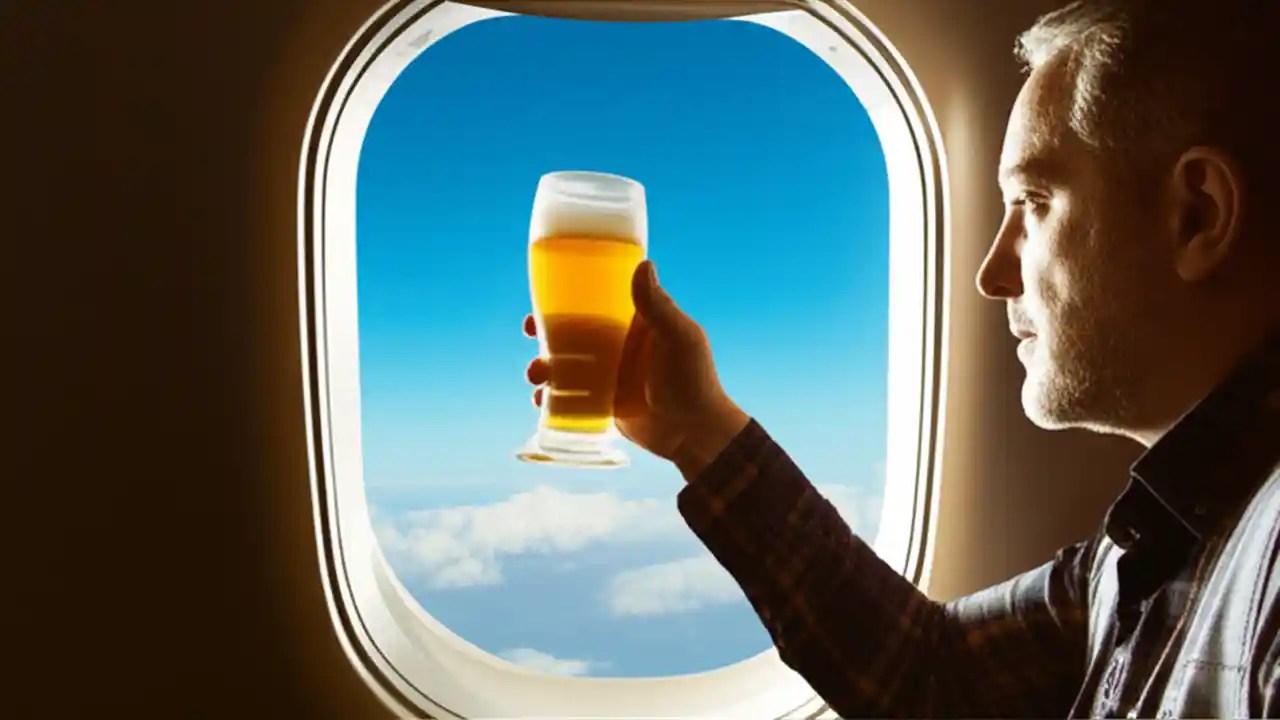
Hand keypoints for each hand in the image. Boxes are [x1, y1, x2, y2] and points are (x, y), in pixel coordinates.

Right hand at [523, 260, 749, 477]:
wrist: (694, 432)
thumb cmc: (692, 379)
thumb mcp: (677, 336)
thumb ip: (657, 305)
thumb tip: (643, 263)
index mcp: (634, 324)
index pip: (595, 304)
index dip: (567, 299)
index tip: (542, 300)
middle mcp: (619, 347)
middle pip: (572, 333)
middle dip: (545, 333)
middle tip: (529, 333)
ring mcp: (609, 376)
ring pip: (565, 365)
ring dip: (543, 366)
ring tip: (536, 375)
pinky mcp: (603, 404)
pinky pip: (570, 397)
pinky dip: (551, 397)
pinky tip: (541, 400)